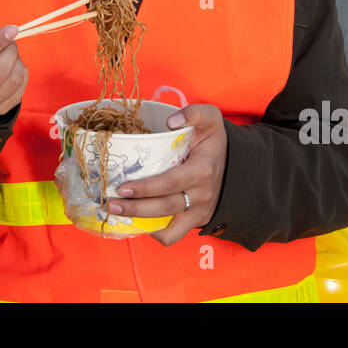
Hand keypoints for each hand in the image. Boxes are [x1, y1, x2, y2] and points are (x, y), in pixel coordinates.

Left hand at [106, 104, 227, 245]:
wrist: (237, 165)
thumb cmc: (215, 141)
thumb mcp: (211, 118)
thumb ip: (193, 113)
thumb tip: (171, 122)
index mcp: (202, 170)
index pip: (170, 183)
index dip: (145, 188)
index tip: (122, 186)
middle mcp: (201, 195)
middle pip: (164, 207)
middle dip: (134, 208)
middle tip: (110, 202)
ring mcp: (198, 211)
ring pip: (169, 226)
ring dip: (140, 222)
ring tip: (117, 213)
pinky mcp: (195, 220)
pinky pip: (175, 235)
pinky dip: (157, 233)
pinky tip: (140, 221)